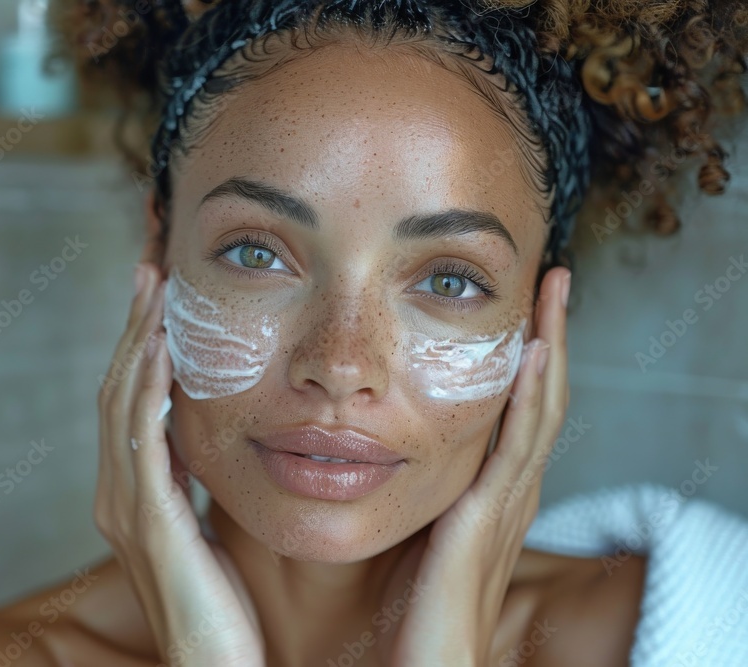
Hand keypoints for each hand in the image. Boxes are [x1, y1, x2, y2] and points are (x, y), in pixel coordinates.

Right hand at [94, 263, 265, 666]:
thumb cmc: (220, 606)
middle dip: (133, 325)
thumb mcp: (207, 527)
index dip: (140, 342)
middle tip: (150, 267)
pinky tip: (161, 352)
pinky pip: (142, 445)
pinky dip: (147, 392)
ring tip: (154, 289)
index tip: (158, 293)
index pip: (130, 399)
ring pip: (122, 405)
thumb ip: (197, 482)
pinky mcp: (148, 526)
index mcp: (134, 491)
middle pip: (118, 388)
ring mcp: (127, 508)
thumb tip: (211, 438)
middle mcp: (117, 493)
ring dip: (137, 342)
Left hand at [386, 267, 570, 666]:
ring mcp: (507, 501)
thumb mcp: (417, 531)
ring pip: (539, 409)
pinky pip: (519, 445)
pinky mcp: (492, 516)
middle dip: (548, 337)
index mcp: (490, 491)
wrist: (431, 664)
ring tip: (553, 294)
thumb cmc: (415, 608)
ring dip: (549, 348)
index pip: (516, 408)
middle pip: (540, 398)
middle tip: (551, 282)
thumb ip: (411, 490)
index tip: (522, 306)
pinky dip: (531, 398)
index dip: (525, 356)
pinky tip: (534, 353)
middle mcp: (509, 489)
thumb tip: (369, 447)